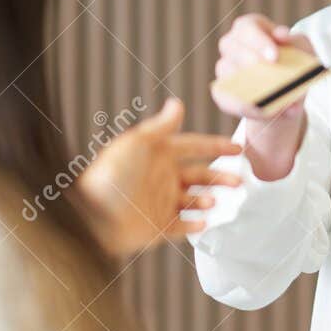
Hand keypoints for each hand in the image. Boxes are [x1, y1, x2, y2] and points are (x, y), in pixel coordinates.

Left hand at [77, 97, 242, 258]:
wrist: (92, 216)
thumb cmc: (111, 176)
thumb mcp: (137, 143)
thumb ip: (161, 125)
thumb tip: (177, 103)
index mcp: (159, 155)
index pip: (194, 146)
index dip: (216, 146)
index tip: (237, 148)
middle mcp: (162, 177)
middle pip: (200, 175)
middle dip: (220, 176)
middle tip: (238, 180)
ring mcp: (161, 203)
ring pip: (195, 200)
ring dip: (208, 199)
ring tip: (213, 200)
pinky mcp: (158, 227)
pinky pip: (183, 226)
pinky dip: (195, 225)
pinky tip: (204, 222)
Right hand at [212, 14, 313, 181]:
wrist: (290, 104)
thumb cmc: (299, 73)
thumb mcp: (308, 57)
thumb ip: (301, 46)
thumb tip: (285, 42)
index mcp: (252, 33)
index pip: (247, 26)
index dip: (258, 36)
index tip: (276, 49)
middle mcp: (233, 51)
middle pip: (232, 46)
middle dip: (252, 55)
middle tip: (272, 65)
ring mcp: (226, 75)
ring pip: (228, 73)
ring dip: (252, 83)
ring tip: (278, 94)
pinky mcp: (225, 98)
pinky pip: (228, 101)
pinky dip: (246, 106)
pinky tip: (265, 110)